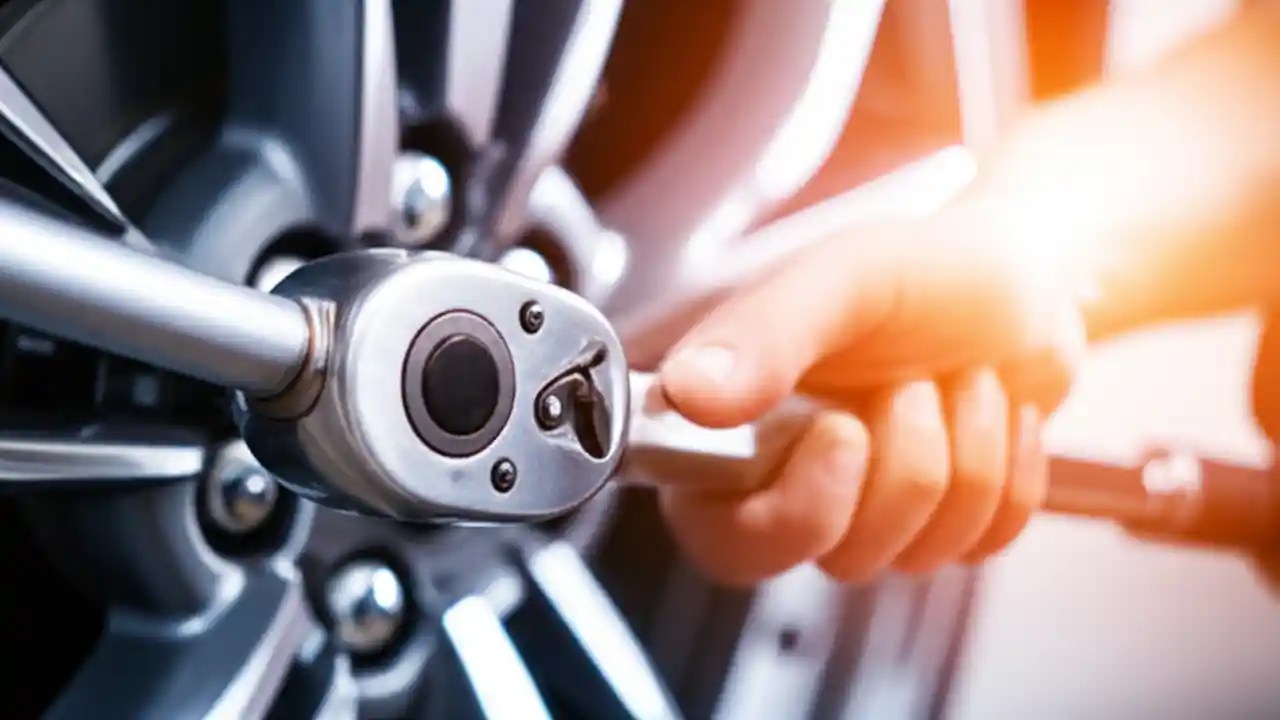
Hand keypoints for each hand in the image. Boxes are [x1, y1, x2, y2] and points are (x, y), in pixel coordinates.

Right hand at [655, 211, 1084, 584]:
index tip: (844, 429)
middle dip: (901, 470)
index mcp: (734, 432)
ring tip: (956, 378)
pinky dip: (1006, 472)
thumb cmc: (920, 273)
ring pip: (914, 552)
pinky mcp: (942, 531)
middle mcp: (789, 485)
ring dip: (962, 451)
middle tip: (913, 385)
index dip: (793, 509)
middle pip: (832, 557)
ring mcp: (867, 518)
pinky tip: (990, 414)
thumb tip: (686, 394)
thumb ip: (762, 334)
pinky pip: (979, 544)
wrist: (1023, 277)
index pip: (724, 539)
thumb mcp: (842, 280)